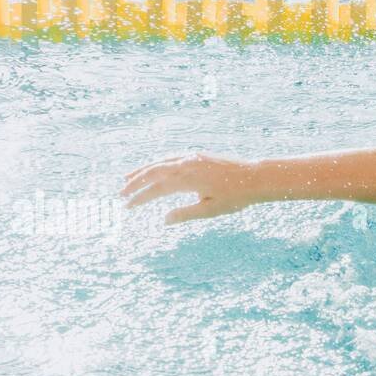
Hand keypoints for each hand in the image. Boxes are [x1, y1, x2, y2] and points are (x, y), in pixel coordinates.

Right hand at [121, 153, 256, 223]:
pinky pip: (170, 157)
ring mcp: (191, 157)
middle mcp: (186, 164)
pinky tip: (152, 169)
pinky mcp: (196, 155)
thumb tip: (164, 220)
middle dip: (135, 184)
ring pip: (160, 162)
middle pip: (153, 173)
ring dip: (142, 171)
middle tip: (120, 195)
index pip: (156, 189)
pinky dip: (157, 163)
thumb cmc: (236, 197)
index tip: (127, 207)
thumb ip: (186, 214)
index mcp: (187, 179)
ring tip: (127, 179)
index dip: (140, 198)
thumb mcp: (211, 210)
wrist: (255, 177)